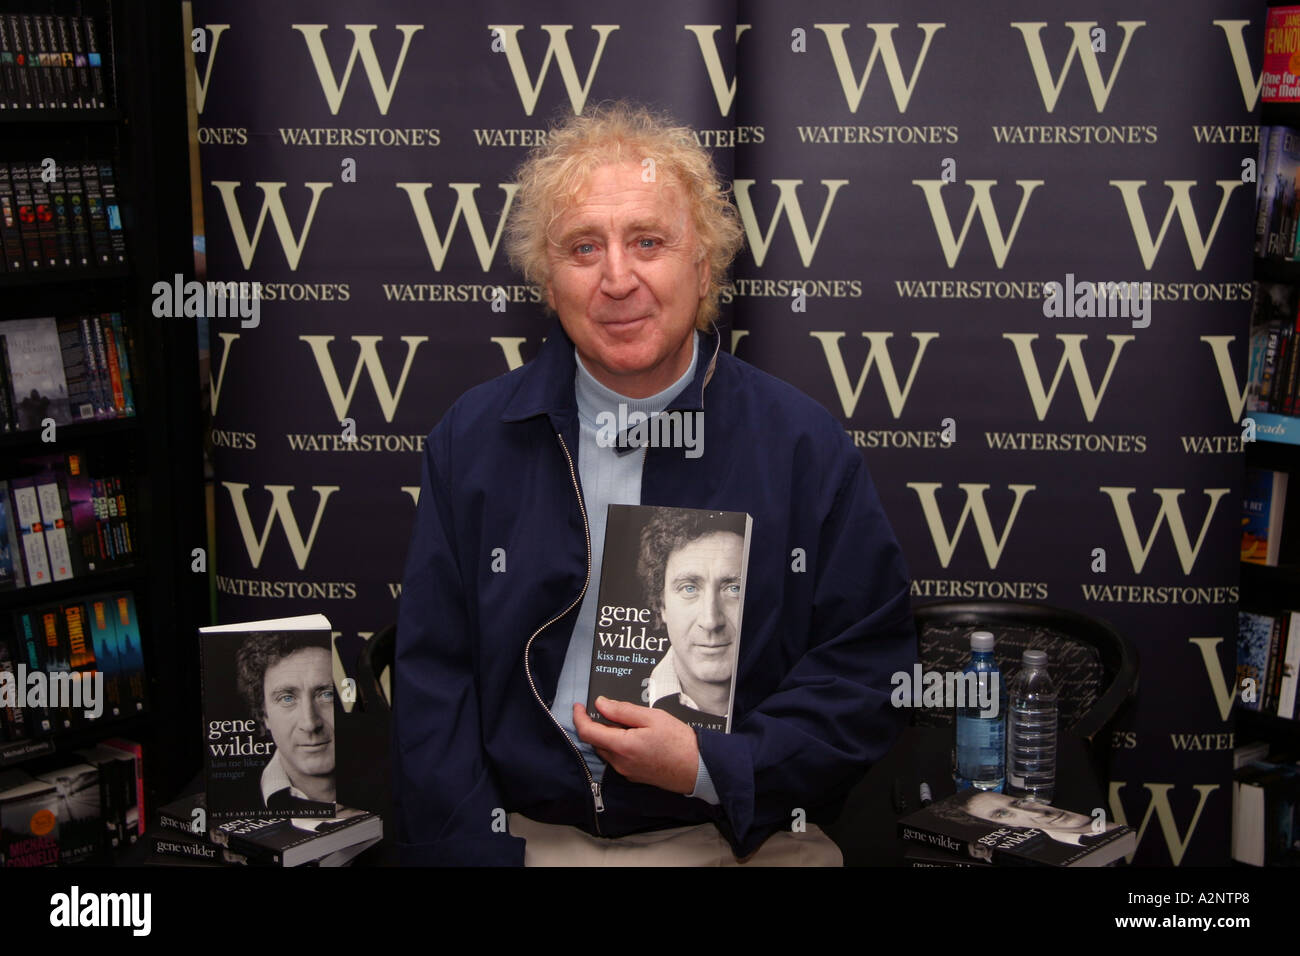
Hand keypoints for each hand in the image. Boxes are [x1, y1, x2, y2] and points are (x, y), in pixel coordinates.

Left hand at [573, 697, 698, 794]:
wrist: (698, 768)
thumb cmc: (679, 742)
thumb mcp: (652, 717)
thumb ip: (623, 710)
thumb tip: (600, 704)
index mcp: (622, 746)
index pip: (588, 732)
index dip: (578, 717)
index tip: (578, 706)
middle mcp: (620, 762)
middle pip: (596, 741)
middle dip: (596, 725)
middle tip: (606, 709)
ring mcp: (626, 772)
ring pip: (606, 750)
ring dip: (607, 736)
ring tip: (624, 721)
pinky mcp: (633, 776)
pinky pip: (617, 758)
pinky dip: (617, 745)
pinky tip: (633, 736)